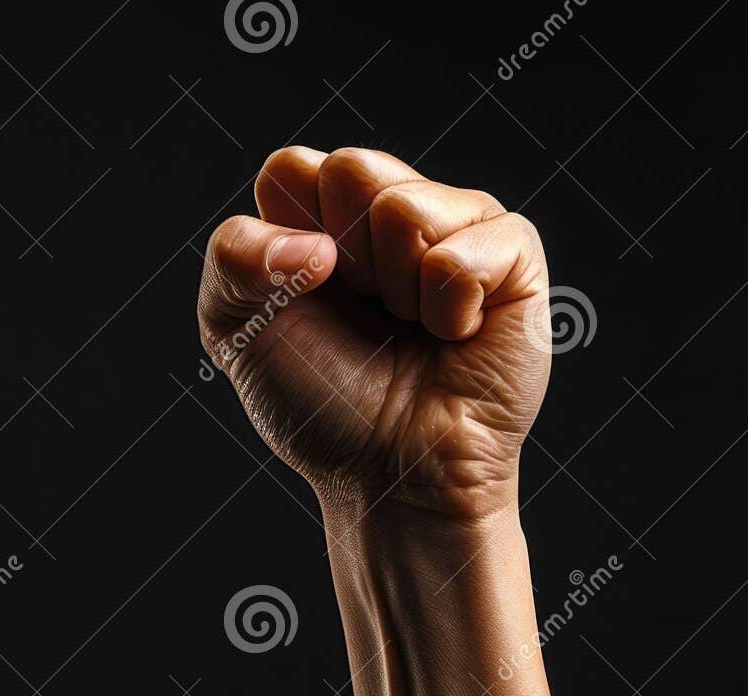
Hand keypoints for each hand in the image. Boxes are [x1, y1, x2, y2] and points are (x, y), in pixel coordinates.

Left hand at [197, 146, 551, 520]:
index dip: (288, 240)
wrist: (391, 475)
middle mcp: (393, 206)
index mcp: (325, 213)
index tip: (307, 296)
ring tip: (413, 328)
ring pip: (404, 207)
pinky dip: (449, 310)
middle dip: (345, 259)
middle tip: (367, 311)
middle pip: (350, 170)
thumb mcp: (235, 329)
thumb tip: (318, 243)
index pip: (291, 169)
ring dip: (396, 290)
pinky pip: (464, 251)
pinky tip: (457, 336)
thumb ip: (233, 256)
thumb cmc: (322, 405)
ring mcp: (458, 224)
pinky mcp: (514, 254)